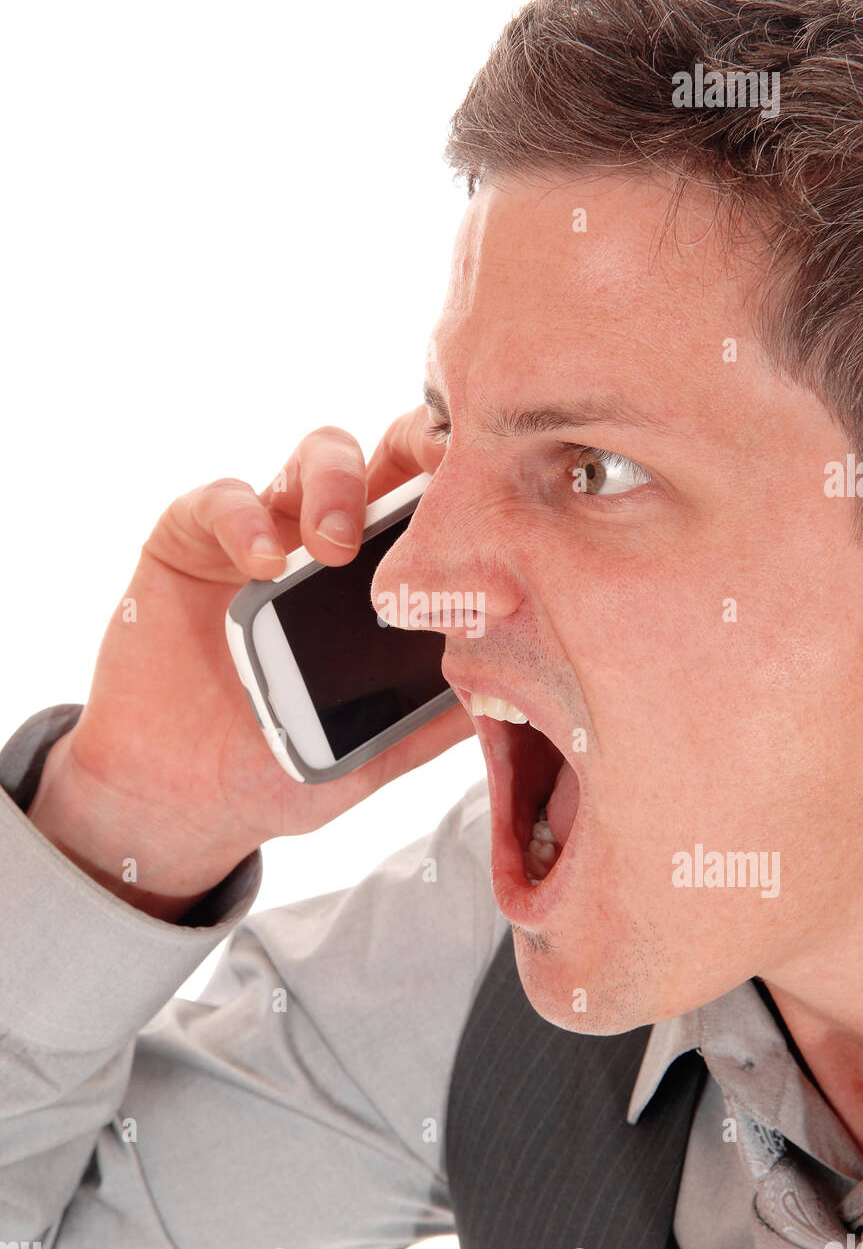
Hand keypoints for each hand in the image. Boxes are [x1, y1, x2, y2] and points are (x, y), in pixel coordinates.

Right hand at [27, 407, 472, 915]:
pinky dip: (245, 521)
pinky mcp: (192, 537)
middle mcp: (331, 538)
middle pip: (388, 454)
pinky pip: (221, 501)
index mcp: (386, 579)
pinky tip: (264, 563)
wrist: (184, 802)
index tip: (513, 495)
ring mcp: (265, 530)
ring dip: (338, 485)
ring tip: (339, 545)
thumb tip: (519, 694)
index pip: (438, 505)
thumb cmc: (280, 767)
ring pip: (317, 456)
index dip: (473, 487)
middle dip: (421, 447)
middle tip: (443, 472)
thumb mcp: (375, 753)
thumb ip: (437, 721)